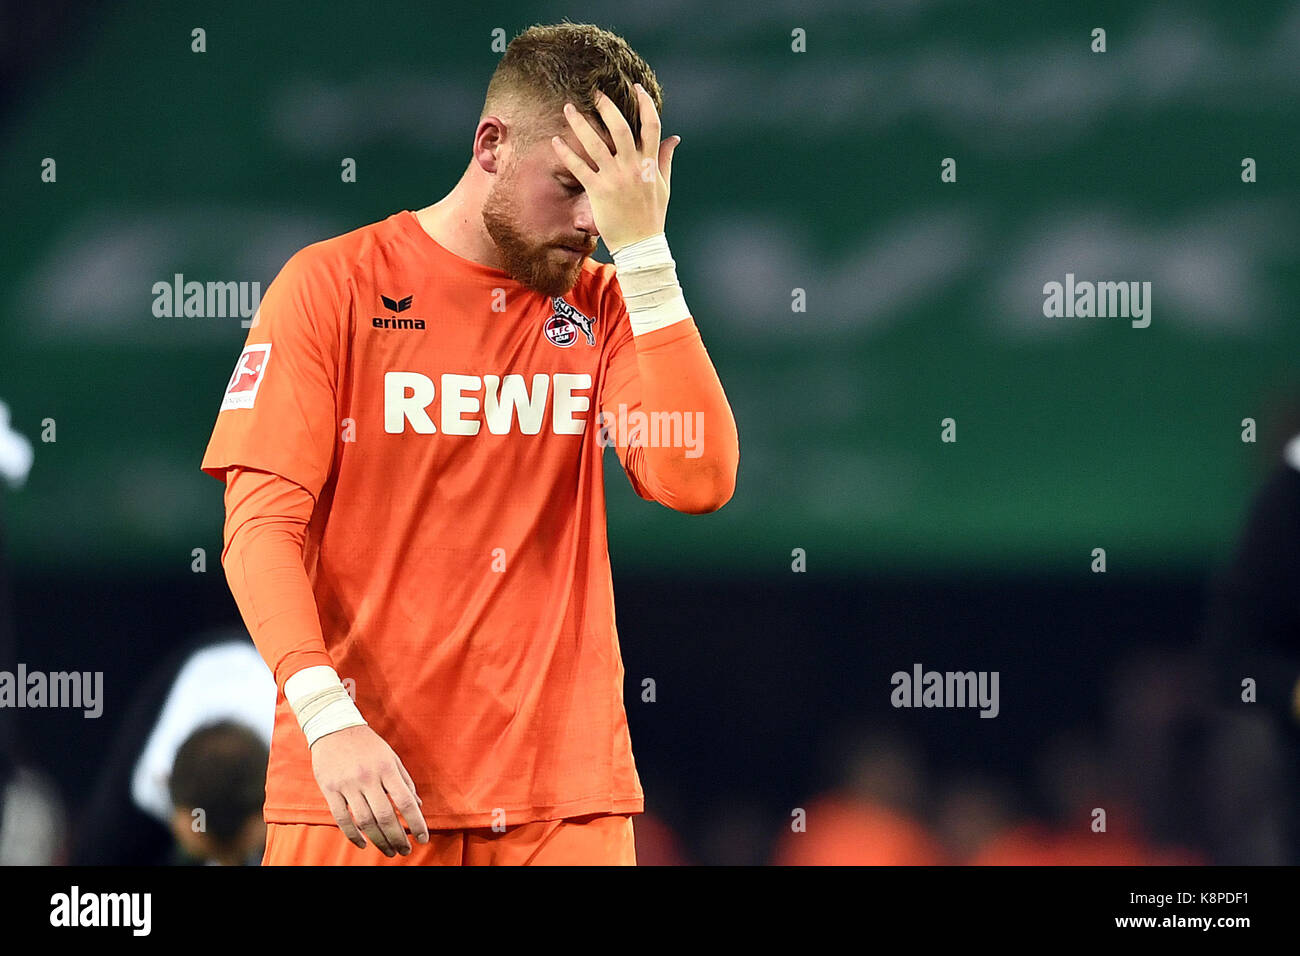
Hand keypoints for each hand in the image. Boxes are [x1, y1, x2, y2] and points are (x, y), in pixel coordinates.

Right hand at [309, 724, 428, 855]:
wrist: (334, 727)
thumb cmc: (367, 744)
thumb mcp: (391, 757)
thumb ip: (405, 781)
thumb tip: (417, 805)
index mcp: (386, 768)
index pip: (405, 801)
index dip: (416, 823)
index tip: (423, 838)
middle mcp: (368, 777)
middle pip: (385, 816)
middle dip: (398, 838)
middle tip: (405, 851)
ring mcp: (347, 784)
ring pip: (364, 821)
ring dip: (378, 841)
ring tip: (389, 851)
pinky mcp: (329, 789)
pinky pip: (341, 818)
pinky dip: (352, 835)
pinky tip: (363, 844)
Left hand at [550, 83, 681, 254]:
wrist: (640, 244)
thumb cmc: (652, 215)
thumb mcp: (663, 186)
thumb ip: (665, 159)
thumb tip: (674, 138)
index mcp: (650, 163)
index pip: (651, 126)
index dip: (645, 104)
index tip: (636, 88)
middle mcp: (633, 167)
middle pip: (620, 128)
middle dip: (607, 107)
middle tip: (594, 92)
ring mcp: (615, 178)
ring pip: (595, 143)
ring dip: (580, 124)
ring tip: (568, 108)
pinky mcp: (598, 191)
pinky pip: (579, 167)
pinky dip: (566, 153)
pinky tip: (555, 141)